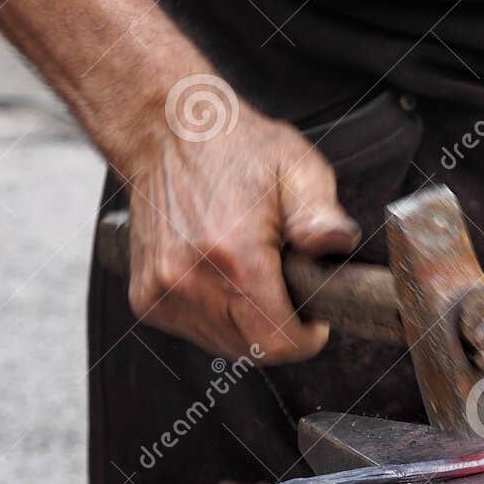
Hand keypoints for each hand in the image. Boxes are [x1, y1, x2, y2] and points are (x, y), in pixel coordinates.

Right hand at [116, 92, 359, 363]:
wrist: (165, 134)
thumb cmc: (235, 149)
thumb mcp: (298, 168)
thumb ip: (321, 216)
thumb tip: (336, 247)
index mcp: (233, 254)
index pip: (276, 342)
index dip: (307, 337)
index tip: (316, 315)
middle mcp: (190, 279)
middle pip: (253, 349)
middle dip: (282, 329)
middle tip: (290, 288)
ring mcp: (162, 291)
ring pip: (225, 345)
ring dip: (250, 324)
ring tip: (256, 277)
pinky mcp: (147, 297)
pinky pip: (196, 331)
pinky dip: (219, 317)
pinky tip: (225, 279)